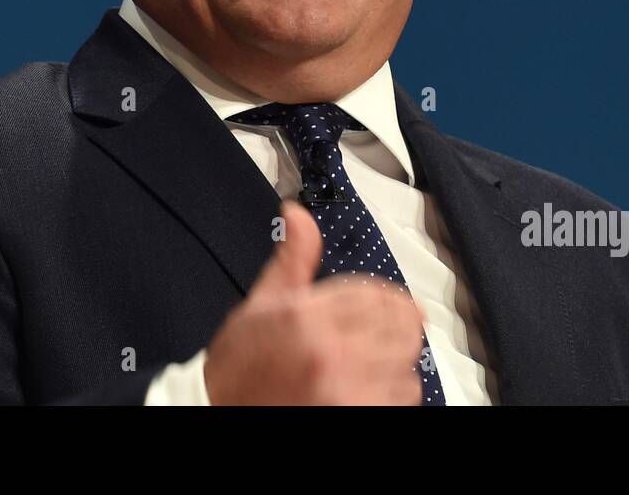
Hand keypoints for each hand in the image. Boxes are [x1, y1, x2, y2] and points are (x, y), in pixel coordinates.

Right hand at [202, 200, 427, 404]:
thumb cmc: (239, 368)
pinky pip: (404, 395)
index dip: (384, 295)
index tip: (383, 302)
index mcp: (305, 317)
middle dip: (397, 322)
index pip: (374, 293)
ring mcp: (347, 389)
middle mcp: (330, 352)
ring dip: (397, 357)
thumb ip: (292, 258)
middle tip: (385, 328)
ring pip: (408, 361)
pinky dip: (396, 389)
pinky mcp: (359, 413)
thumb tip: (297, 214)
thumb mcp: (260, 304)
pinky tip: (372, 384)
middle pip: (401, 324)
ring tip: (374, 359)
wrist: (220, 412)